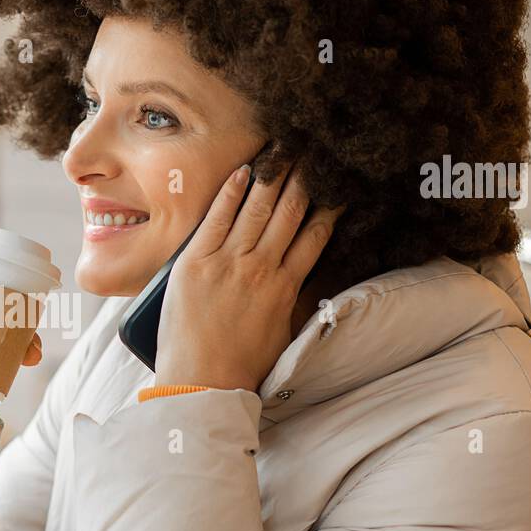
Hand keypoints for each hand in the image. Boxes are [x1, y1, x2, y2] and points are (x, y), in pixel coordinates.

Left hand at [154, 162, 340, 393]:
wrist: (202, 383)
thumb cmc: (242, 366)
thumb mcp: (282, 333)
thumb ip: (295, 301)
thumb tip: (309, 279)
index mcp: (286, 287)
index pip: (315, 235)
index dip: (328, 205)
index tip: (335, 183)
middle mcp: (261, 268)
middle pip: (290, 212)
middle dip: (304, 177)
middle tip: (313, 148)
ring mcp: (228, 262)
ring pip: (257, 208)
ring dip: (273, 174)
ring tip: (284, 147)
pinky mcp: (195, 262)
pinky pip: (216, 217)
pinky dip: (231, 191)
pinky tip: (244, 169)